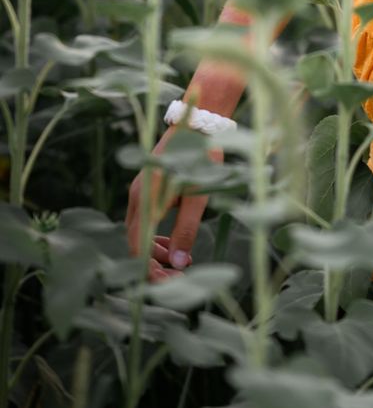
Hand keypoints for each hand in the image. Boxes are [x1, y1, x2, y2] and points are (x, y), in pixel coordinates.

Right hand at [125, 122, 224, 283]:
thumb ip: (186, 229)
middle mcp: (137, 196)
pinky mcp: (148, 188)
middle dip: (154, 263)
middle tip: (177, 277)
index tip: (165, 284)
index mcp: (147, 199)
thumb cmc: (201, 158)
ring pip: (140, 231)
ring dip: (156, 250)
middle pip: (136, 240)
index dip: (149, 269)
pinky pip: (145, 219)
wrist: (199, 123)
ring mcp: (140, 191)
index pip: (138, 244)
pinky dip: (156, 234)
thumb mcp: (198, 197)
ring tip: (180, 262)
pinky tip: (173, 243)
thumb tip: (178, 262)